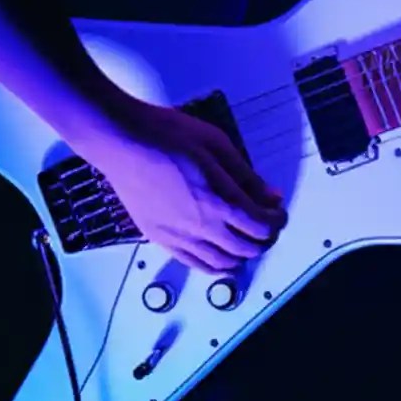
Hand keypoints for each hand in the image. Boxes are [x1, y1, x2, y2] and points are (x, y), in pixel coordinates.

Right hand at [74, 101, 286, 272]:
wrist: (123, 140)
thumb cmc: (167, 135)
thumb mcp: (218, 145)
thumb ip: (247, 176)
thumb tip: (270, 196)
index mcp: (219, 199)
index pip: (261, 226)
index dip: (276, 221)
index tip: (277, 212)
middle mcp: (200, 224)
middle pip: (247, 248)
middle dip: (265, 238)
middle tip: (267, 225)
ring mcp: (178, 235)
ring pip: (223, 262)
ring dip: (243, 254)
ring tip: (247, 239)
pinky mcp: (160, 238)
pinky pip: (196, 264)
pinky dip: (216, 265)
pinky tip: (222, 256)